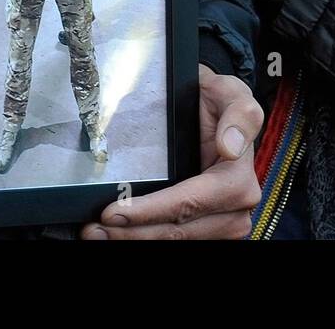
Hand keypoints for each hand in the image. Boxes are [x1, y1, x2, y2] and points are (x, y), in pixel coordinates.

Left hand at [80, 65, 262, 238]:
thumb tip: (230, 147)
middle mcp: (234, 210)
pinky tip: (119, 233)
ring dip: (134, 239)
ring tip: (98, 233)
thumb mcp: (231, 94)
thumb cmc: (219, 102)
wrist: (213, 108)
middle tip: (95, 228)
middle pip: (178, 231)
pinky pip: (174, 239)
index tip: (115, 212)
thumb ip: (239, 114)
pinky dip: (144, 236)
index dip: (151, 211)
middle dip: (134, 232)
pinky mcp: (204, 228)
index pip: (189, 204)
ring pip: (173, 241)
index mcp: (238, 182)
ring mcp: (220, 224)